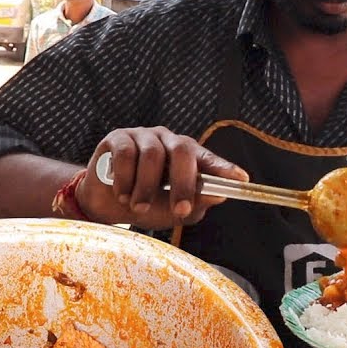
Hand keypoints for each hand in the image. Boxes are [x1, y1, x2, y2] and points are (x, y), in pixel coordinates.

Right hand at [78, 127, 248, 228]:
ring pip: (152, 155)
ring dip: (146, 188)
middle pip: (182, 150)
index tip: (241, 180)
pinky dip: (124, 179)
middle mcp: (168, 142)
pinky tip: (122, 193)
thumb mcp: (172, 211)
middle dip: (183, 184)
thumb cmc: (144, 205)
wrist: (105, 205)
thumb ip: (195, 203)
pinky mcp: (118, 138)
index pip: (209, 159)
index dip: (224, 168)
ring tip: (137, 206)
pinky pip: (126, 154)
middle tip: (179, 210)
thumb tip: (219, 195)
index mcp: (186, 157)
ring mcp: (143, 136)